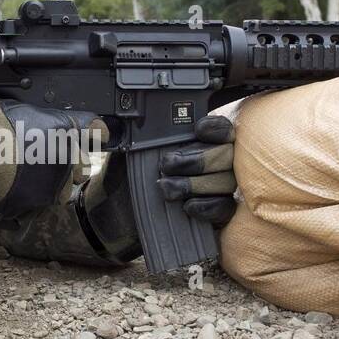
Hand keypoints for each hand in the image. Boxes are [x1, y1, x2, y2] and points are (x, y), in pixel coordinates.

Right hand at [0, 102, 104, 218]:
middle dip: (71, 162)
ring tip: (31, 177)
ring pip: (65, 187)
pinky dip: (34, 197)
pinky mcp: (41, 202)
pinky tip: (19, 188)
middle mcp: (68, 156)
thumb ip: (38, 117)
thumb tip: (38, 118)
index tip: (98, 135)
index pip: (96, 130)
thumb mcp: (19, 109)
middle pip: (83, 164)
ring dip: (55, 183)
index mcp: (65, 129)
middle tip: (51, 158)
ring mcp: (56, 182)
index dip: (97, 133)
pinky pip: (43, 202)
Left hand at [80, 114, 236, 261]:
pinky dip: (209, 206)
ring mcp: (218, 186)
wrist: (115, 214)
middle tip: (167, 165)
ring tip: (166, 188)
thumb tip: (111, 124)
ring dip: (196, 184)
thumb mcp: (126, 151)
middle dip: (198, 159)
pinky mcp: (217, 211)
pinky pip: (225, 207)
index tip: (198, 130)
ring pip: (226, 180)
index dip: (215, 128)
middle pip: (227, 155)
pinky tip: (189, 206)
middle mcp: (213, 160)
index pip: (221, 129)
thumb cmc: (123, 178)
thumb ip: (131, 132)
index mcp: (196, 139)